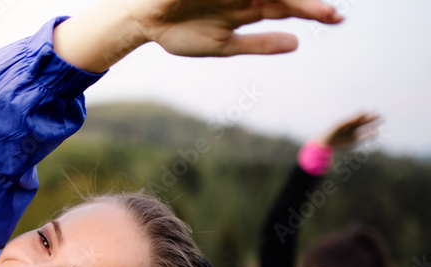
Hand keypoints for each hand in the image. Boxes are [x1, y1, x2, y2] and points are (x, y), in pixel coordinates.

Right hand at [141, 0, 342, 57]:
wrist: (145, 21)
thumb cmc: (181, 32)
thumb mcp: (223, 45)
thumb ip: (259, 43)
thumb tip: (296, 44)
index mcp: (251, 7)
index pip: (289, 6)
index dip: (314, 11)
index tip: (338, 18)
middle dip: (307, 2)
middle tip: (330, 13)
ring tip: (310, 8)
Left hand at [319, 112, 379, 149]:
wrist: (327, 145)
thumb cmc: (331, 133)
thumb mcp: (341, 124)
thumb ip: (351, 119)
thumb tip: (362, 112)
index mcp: (348, 123)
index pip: (358, 117)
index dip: (364, 114)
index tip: (371, 111)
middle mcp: (351, 129)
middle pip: (363, 122)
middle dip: (371, 119)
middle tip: (380, 114)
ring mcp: (353, 135)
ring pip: (365, 130)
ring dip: (373, 127)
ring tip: (381, 122)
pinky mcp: (354, 142)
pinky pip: (364, 138)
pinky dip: (370, 136)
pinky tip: (376, 134)